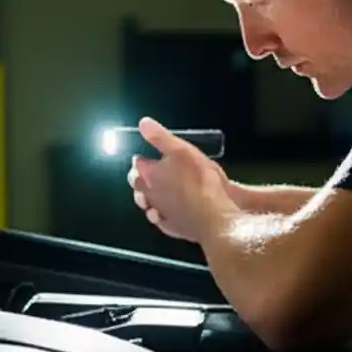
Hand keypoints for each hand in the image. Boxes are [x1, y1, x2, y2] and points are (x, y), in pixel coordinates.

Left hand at [125, 117, 238, 241]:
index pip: (138, 163)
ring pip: (146, 203)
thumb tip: (143, 124)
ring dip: (146, 197)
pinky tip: (164, 213)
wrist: (215, 215)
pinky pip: (160, 220)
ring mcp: (160, 212)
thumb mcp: (182, 150)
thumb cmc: (201, 181)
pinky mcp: (172, 227)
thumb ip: (161, 138)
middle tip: (143, 173)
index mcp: (150, 174)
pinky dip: (159, 214)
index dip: (142, 158)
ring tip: (149, 193)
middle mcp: (150, 194)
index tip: (145, 156)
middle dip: (139, 177)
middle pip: (137, 184)